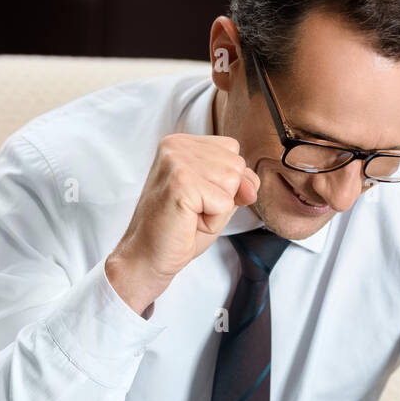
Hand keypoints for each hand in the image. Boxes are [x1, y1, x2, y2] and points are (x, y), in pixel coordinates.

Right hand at [105, 133, 259, 313]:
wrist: (147, 257)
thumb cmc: (179, 231)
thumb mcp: (216, 200)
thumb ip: (238, 184)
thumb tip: (252, 184)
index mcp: (182, 143)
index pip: (232, 150)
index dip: (226, 184)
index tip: (195, 199)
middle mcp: (176, 145)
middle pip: (236, 165)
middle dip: (223, 197)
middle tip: (192, 211)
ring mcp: (176, 160)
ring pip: (233, 182)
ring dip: (218, 210)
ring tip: (190, 217)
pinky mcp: (181, 182)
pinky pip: (224, 202)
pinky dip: (213, 221)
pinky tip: (189, 223)